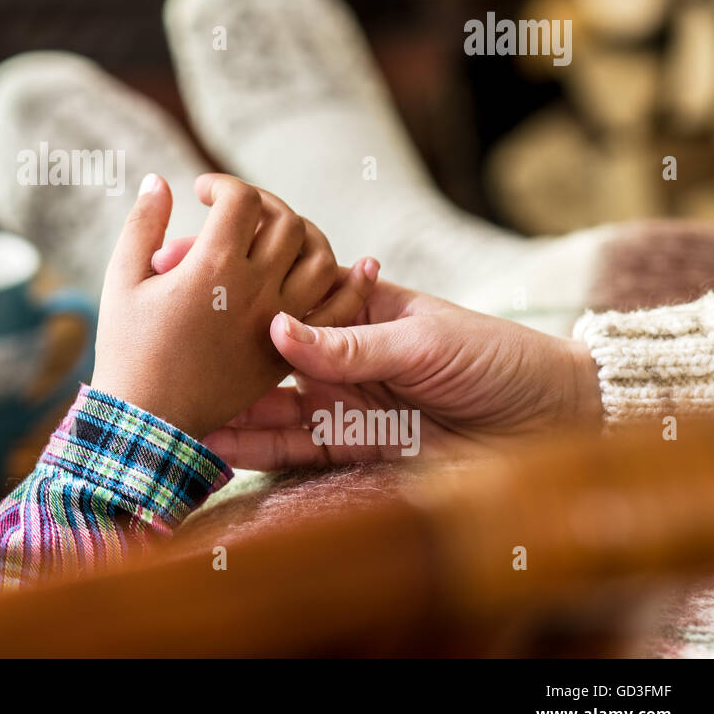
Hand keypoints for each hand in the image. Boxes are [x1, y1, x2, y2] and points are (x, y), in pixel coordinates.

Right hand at [90, 172, 376, 438]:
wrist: (149, 436)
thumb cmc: (123, 356)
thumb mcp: (121, 287)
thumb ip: (141, 228)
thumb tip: (159, 179)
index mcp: (213, 267)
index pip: (242, 201)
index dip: (223, 184)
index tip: (202, 192)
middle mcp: (257, 291)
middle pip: (284, 223)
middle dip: (261, 205)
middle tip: (235, 211)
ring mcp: (282, 325)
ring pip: (319, 259)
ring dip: (305, 236)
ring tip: (280, 234)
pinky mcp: (293, 357)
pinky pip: (336, 314)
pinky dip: (352, 286)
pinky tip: (359, 268)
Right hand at [202, 281, 604, 467]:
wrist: (553, 423)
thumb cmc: (497, 359)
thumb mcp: (424, 340)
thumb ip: (349, 343)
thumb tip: (278, 331)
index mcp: (357, 306)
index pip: (283, 291)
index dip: (236, 282)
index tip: (186, 266)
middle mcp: (340, 351)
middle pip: (262, 349)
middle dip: (213, 346)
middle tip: (160, 343)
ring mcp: (341, 398)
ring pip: (266, 400)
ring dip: (222, 402)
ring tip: (172, 402)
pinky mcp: (350, 444)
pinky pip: (291, 445)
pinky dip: (253, 447)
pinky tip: (212, 443)